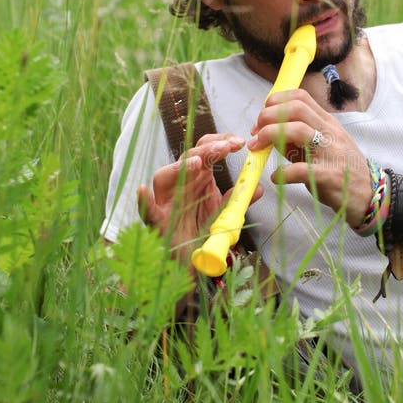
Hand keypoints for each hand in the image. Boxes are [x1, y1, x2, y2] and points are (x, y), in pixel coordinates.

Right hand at [137, 133, 261, 266]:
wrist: (191, 260)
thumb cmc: (204, 230)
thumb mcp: (225, 213)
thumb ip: (238, 199)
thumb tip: (258, 188)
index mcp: (198, 177)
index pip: (206, 150)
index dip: (221, 142)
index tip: (239, 142)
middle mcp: (180, 183)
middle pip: (187, 158)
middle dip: (207, 150)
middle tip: (225, 148)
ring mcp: (166, 201)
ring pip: (165, 176)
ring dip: (181, 168)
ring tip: (198, 163)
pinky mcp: (156, 221)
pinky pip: (147, 209)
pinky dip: (145, 200)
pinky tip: (143, 191)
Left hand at [247, 88, 370, 227]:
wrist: (369, 194)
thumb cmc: (341, 169)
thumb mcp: (320, 147)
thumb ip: (295, 139)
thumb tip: (268, 133)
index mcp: (326, 122)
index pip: (300, 97)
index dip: (276, 101)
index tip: (261, 116)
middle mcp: (329, 131)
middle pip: (296, 108)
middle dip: (268, 116)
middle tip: (255, 132)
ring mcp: (331, 152)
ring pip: (298, 130)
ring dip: (270, 135)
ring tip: (257, 148)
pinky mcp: (329, 175)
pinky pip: (301, 169)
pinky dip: (283, 173)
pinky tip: (276, 178)